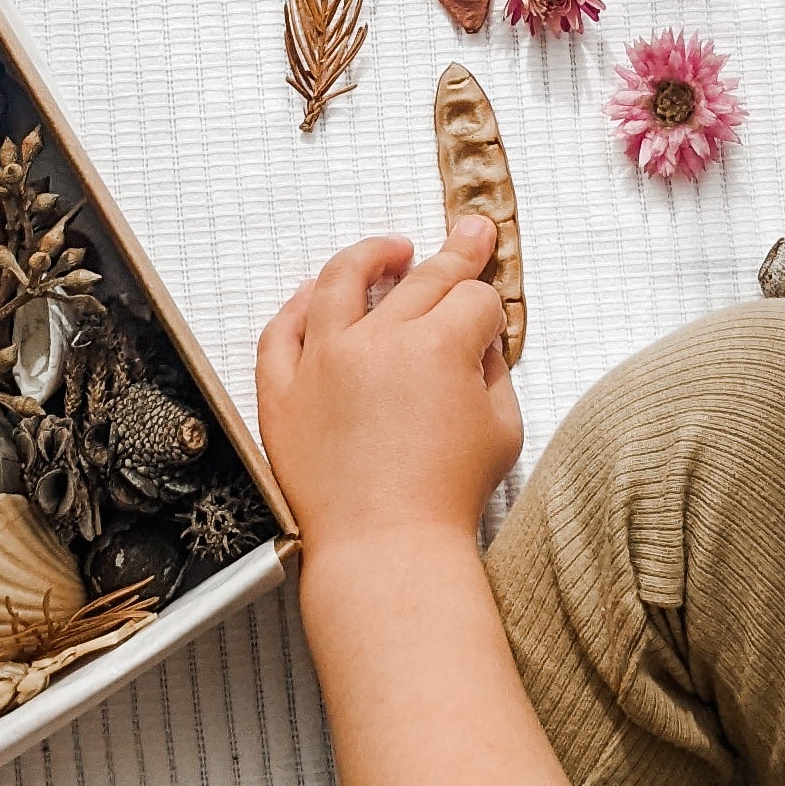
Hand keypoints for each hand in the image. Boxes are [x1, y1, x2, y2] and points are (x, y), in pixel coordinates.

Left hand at [255, 219, 523, 559]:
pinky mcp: (283, 391)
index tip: (490, 321)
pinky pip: (281, 331)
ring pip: (342, 280)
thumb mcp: (503, 428)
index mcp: (439, 346)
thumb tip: (481, 343)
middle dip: (454, 252)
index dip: (489, 310)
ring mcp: (323, 362)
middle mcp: (378, 341)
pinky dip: (298, 304)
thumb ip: (495, 371)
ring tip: (389, 250)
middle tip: (468, 235)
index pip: (473, 298)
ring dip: (371, 255)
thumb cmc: (444, 499)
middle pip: (421, 277)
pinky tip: (315, 291)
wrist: (384, 549)